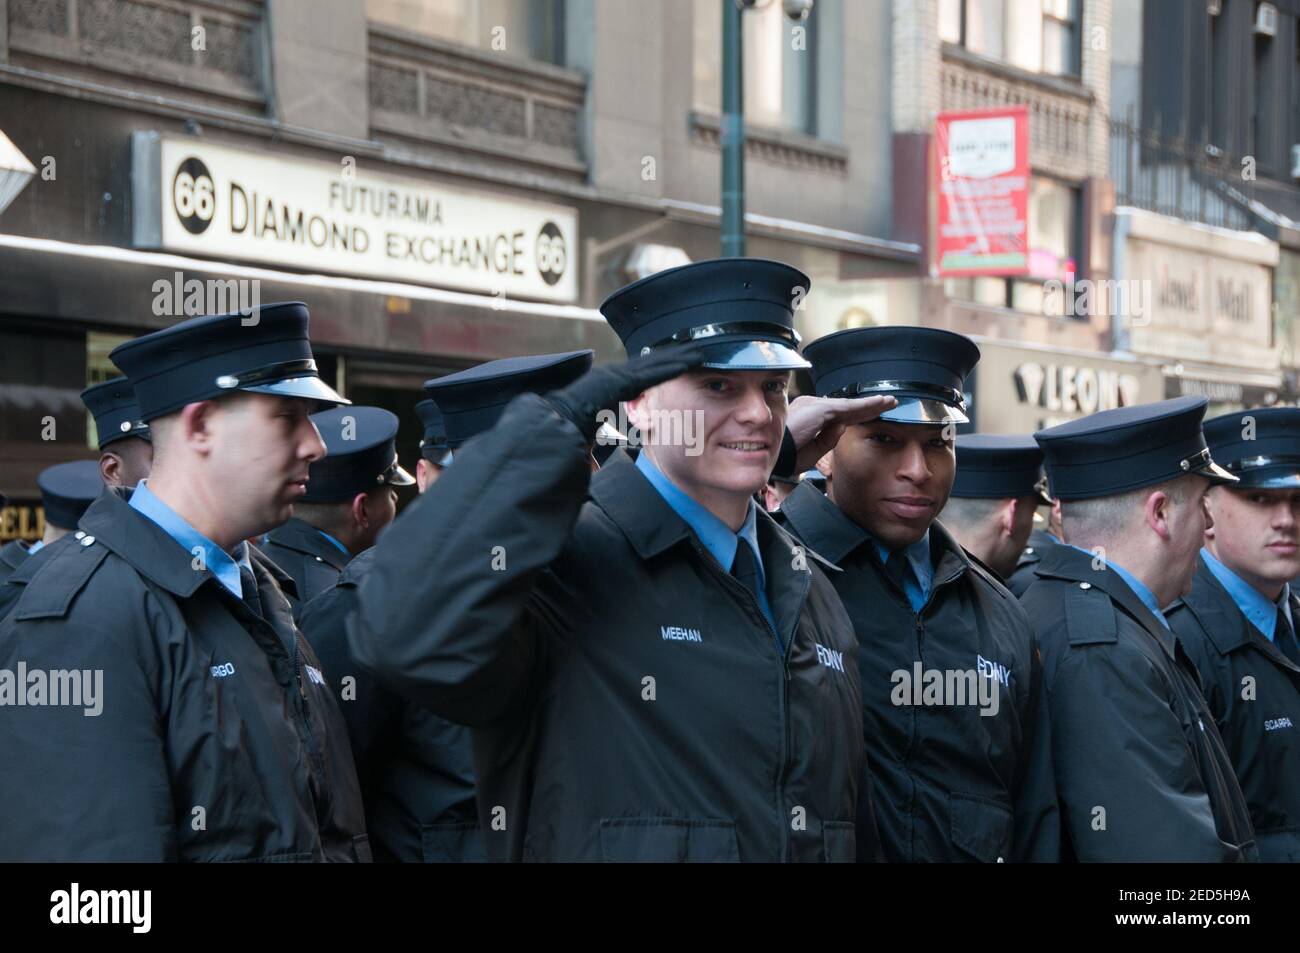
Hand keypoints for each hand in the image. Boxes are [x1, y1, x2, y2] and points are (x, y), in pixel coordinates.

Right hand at [545, 344, 711, 442]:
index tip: (680, 364)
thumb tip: (605, 457)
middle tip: (698, 351)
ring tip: (700, 352)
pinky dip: (671, 367)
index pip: (642, 376)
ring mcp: (616, 376)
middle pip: (650, 366)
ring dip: (678, 358)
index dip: (661, 369)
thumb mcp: (593, 434)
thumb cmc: (567, 433)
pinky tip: (689, 362)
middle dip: (674, 357)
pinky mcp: (619, 380)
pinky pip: (650, 373)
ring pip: (654, 365)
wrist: (552, 426)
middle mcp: (613, 377)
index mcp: (609, 388)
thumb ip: (606, 435)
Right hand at [785, 394, 897, 474]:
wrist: (771, 456)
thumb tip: (844, 426)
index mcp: (808, 417)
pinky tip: (880, 403)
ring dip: (871, 404)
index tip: (873, 415)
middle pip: (845, 408)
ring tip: (889, 402)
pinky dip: (865, 405)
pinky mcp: (819, 409)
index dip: (856, 415)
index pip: (837, 415)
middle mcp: (811, 406)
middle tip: (887, 404)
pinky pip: (847, 406)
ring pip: (849, 405)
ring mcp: (814, 405)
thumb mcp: (812, 453)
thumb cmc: (785, 457)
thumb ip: (828, 440)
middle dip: (867, 407)